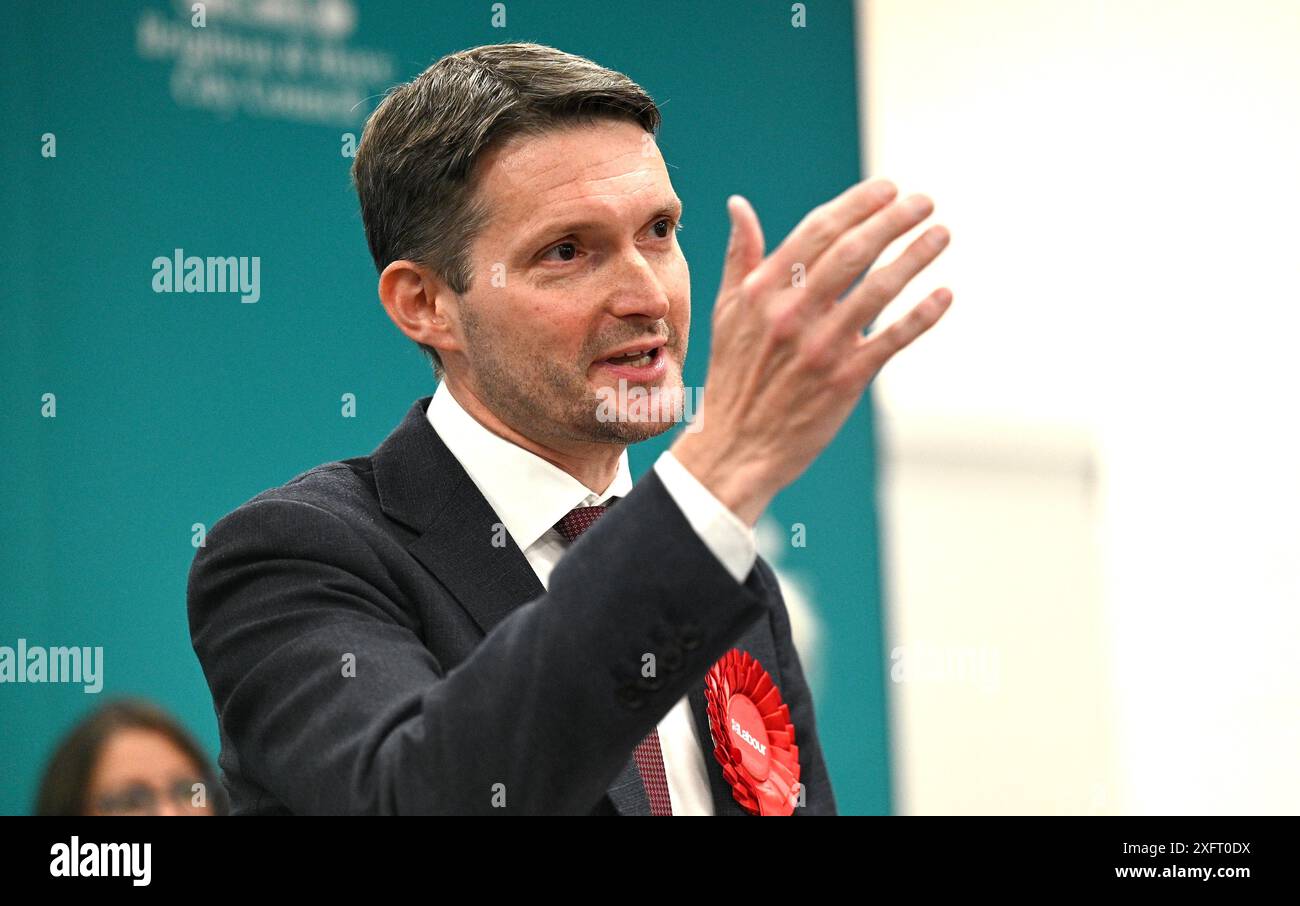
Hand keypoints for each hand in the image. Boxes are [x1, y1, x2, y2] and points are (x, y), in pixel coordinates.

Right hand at [671, 179, 951, 524]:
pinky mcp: (845, 381)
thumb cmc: (735, 376)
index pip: (818, 231)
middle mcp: (791, 314)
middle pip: (853, 252)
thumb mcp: (727, 312)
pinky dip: (920, 315)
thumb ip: (740, 257)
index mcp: (763, 292)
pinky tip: (944, 294)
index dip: (857, 205)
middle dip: (893, 220)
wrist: (736, 447)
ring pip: (877, 289)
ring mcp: (820, 347)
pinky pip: (891, 340)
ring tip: (941, 233)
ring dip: (915, 256)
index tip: (888, 188)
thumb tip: (738, 206)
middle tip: (925, 201)